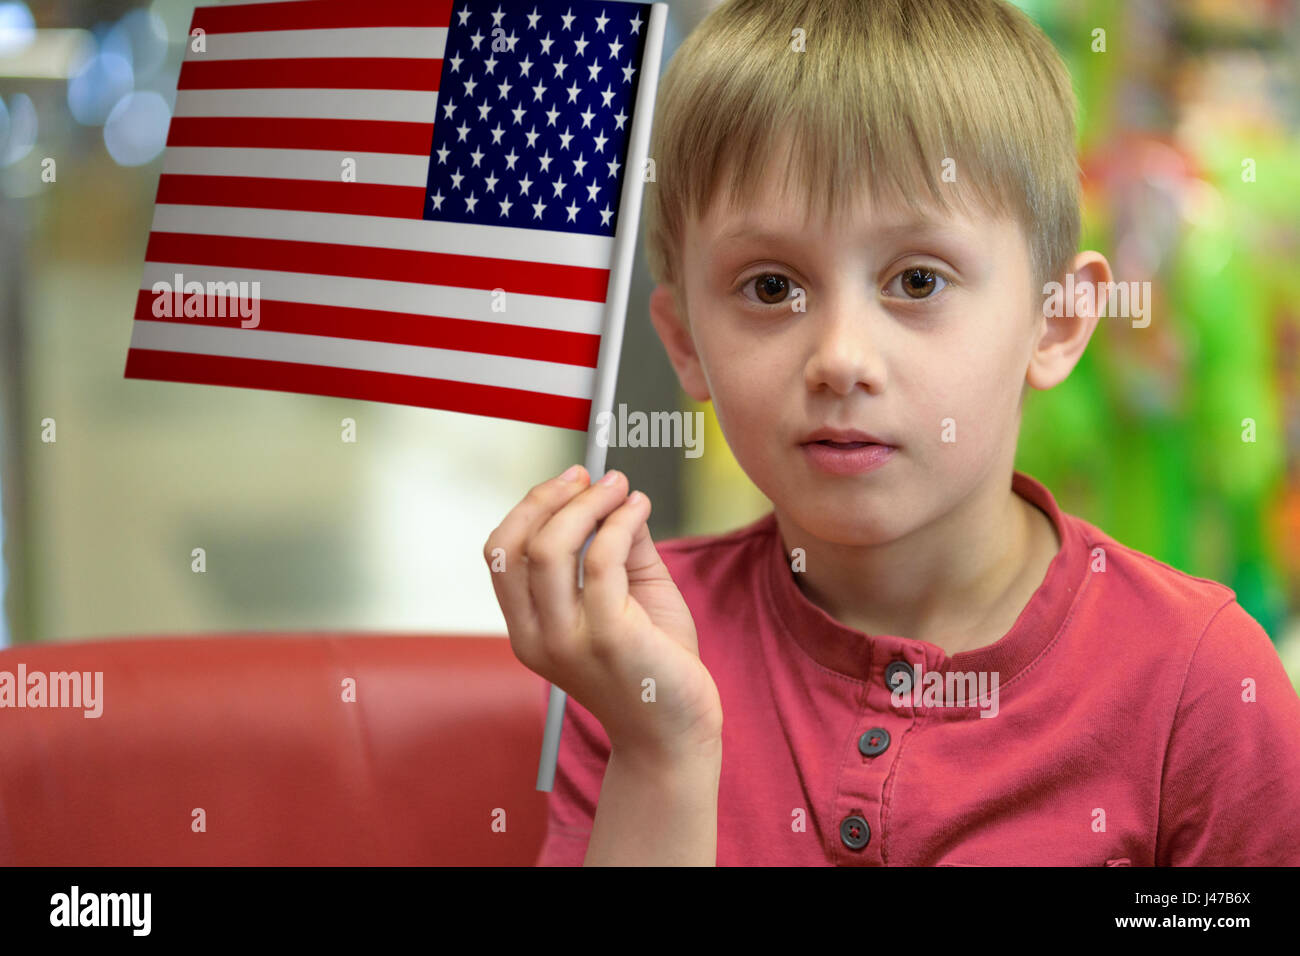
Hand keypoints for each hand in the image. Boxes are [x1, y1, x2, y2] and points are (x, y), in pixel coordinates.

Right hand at [484, 466, 722, 760]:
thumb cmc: (653, 663)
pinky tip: (640, 510)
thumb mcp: (626, 596)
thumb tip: (613, 493)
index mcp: (526, 629)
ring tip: (621, 488)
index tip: (569, 480)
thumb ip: (615, 547)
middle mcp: (535, 637)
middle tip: (595, 476)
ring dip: (588, 503)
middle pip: (517, 544)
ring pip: (551, 547)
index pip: (500, 554)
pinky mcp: (609, 638)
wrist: (675, 731)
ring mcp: (568, 640)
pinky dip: (620, 522)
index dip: (529, 506)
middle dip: (552, 496)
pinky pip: (602, 560)